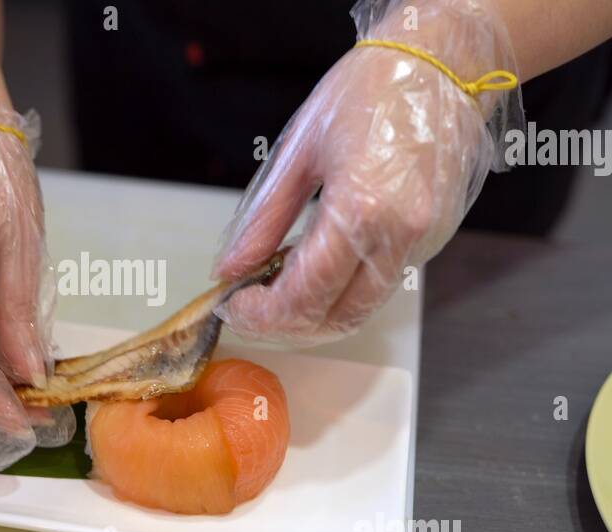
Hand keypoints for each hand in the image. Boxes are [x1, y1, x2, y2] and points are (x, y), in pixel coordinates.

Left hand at [213, 0, 522, 346]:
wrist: (443, 64)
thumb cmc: (368, 91)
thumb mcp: (297, 151)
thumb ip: (262, 221)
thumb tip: (230, 268)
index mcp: (363, 211)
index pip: (303, 295)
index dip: (262, 313)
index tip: (232, 306)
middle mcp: (400, 237)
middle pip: (334, 317)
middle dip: (283, 325)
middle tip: (247, 308)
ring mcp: (423, 243)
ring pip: (360, 311)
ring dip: (313, 316)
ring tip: (273, 292)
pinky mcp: (434, 242)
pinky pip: (379, 286)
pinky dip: (341, 294)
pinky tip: (312, 272)